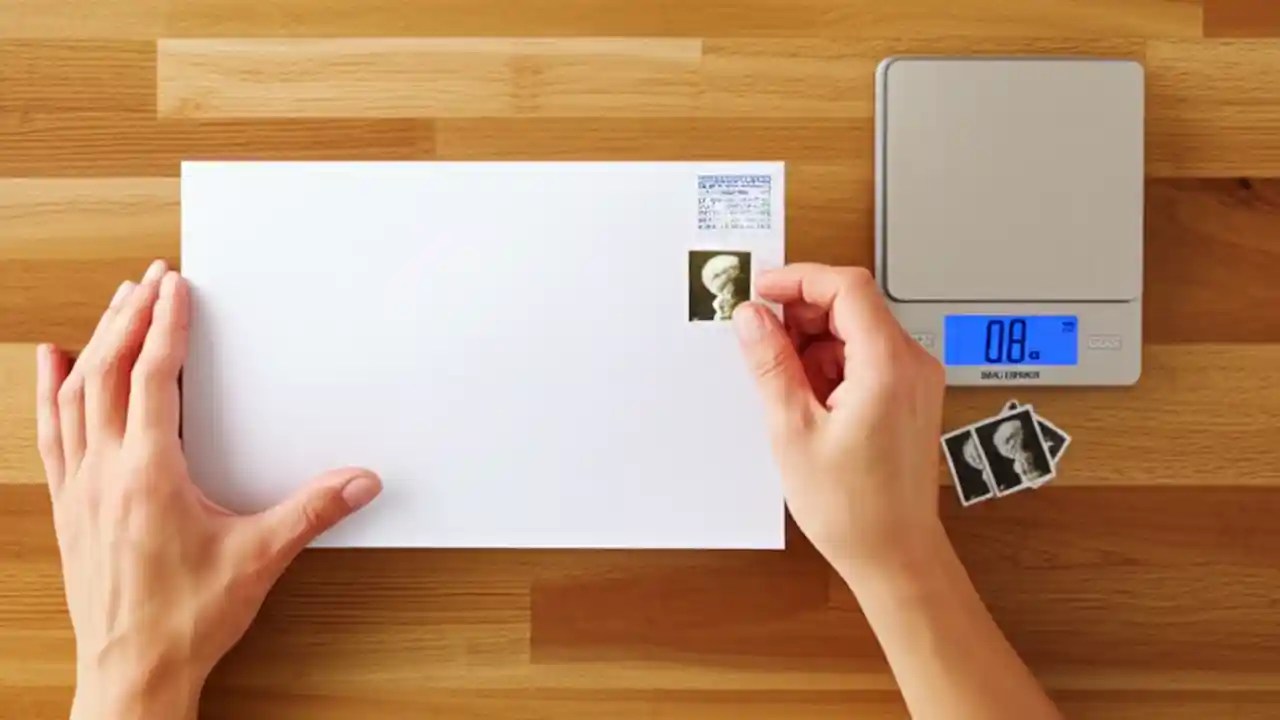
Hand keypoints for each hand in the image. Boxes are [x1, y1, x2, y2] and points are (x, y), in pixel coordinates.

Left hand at [34, 260, 381, 719]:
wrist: (132, 673)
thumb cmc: (186, 619)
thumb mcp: (260, 558)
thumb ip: (312, 512)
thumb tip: (360, 480)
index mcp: (149, 476)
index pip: (152, 379)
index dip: (165, 327)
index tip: (174, 288)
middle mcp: (105, 474)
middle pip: (106, 374)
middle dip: (129, 319)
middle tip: (149, 281)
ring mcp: (80, 490)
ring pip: (74, 397)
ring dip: (94, 345)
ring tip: (114, 308)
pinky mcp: (70, 509)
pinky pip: (52, 435)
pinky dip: (49, 393)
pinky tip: (49, 367)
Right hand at [732, 264, 946, 585]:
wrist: (895, 554)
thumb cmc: (854, 508)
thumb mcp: (793, 430)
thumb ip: (771, 365)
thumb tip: (751, 318)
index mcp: (888, 365)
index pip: (847, 287)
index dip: (799, 280)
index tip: (761, 290)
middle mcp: (912, 365)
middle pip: (853, 305)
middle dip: (801, 314)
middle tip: (759, 338)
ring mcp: (915, 381)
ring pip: (856, 331)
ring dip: (813, 343)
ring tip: (783, 386)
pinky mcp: (909, 396)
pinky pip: (866, 358)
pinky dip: (830, 365)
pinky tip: (806, 400)